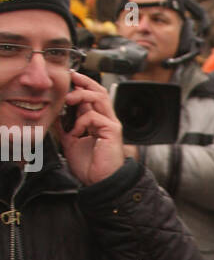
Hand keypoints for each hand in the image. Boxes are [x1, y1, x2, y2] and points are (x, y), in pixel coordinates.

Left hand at [57, 70, 125, 184]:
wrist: (99, 182)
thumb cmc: (90, 165)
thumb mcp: (71, 142)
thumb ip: (66, 127)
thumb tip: (56, 114)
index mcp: (99, 121)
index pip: (93, 95)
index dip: (83, 84)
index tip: (70, 77)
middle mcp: (107, 120)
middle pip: (99, 91)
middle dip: (84, 82)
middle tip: (71, 78)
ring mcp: (111, 124)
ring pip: (99, 97)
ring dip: (81, 95)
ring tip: (68, 101)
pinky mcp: (112, 131)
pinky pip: (94, 116)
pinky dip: (81, 121)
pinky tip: (75, 133)